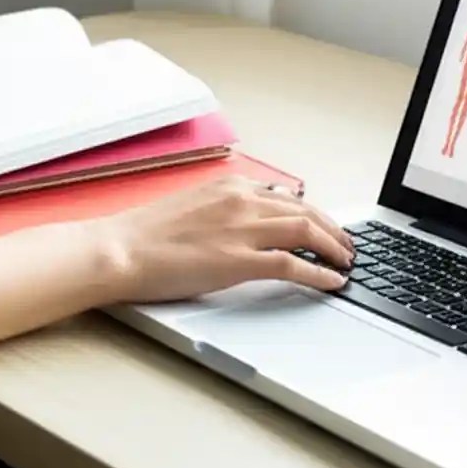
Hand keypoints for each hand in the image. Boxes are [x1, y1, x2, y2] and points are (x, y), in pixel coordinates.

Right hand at [93, 176, 353, 302]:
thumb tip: (246, 224)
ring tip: (347, 263)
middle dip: (334, 230)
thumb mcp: (192, 207)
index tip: (326, 227)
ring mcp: (242, 229)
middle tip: (347, 247)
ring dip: (334, 248)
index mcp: (230, 185)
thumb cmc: (144, 235)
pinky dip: (319, 272)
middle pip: (306, 210)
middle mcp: (241, 200)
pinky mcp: (238, 260)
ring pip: (307, 231)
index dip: (315, 214)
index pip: (287, 197)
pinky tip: (332, 281)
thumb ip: (223, 210)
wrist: (119, 249)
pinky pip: (293, 264)